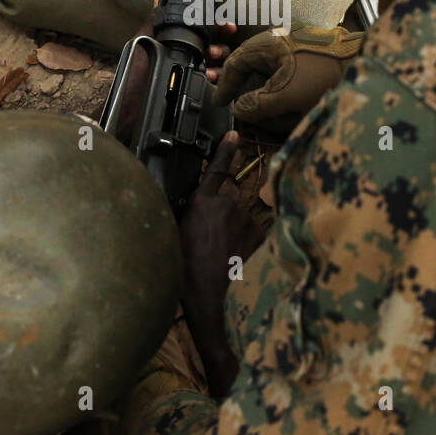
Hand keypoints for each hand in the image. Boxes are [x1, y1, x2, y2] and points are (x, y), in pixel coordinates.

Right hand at [178, 132, 262, 396]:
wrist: (212, 301)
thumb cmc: (185, 270)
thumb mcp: (174, 234)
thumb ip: (186, 211)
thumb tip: (192, 204)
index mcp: (204, 201)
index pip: (217, 167)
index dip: (226, 149)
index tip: (235, 133)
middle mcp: (229, 205)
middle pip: (228, 197)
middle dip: (222, 210)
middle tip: (210, 237)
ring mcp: (248, 221)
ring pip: (241, 216)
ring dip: (234, 227)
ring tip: (221, 253)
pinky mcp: (260, 237)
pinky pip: (252, 231)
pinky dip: (246, 240)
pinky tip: (235, 258)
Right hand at [214, 25, 363, 130]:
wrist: (368, 65)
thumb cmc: (323, 77)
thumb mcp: (286, 95)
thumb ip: (257, 104)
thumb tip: (239, 110)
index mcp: (269, 43)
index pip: (237, 62)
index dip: (226, 84)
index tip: (221, 103)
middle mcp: (281, 39)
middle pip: (253, 64)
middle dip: (245, 86)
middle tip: (239, 105)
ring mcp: (299, 45)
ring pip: (271, 69)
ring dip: (265, 89)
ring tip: (264, 108)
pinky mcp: (314, 55)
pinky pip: (288, 71)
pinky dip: (282, 87)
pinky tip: (287, 102)